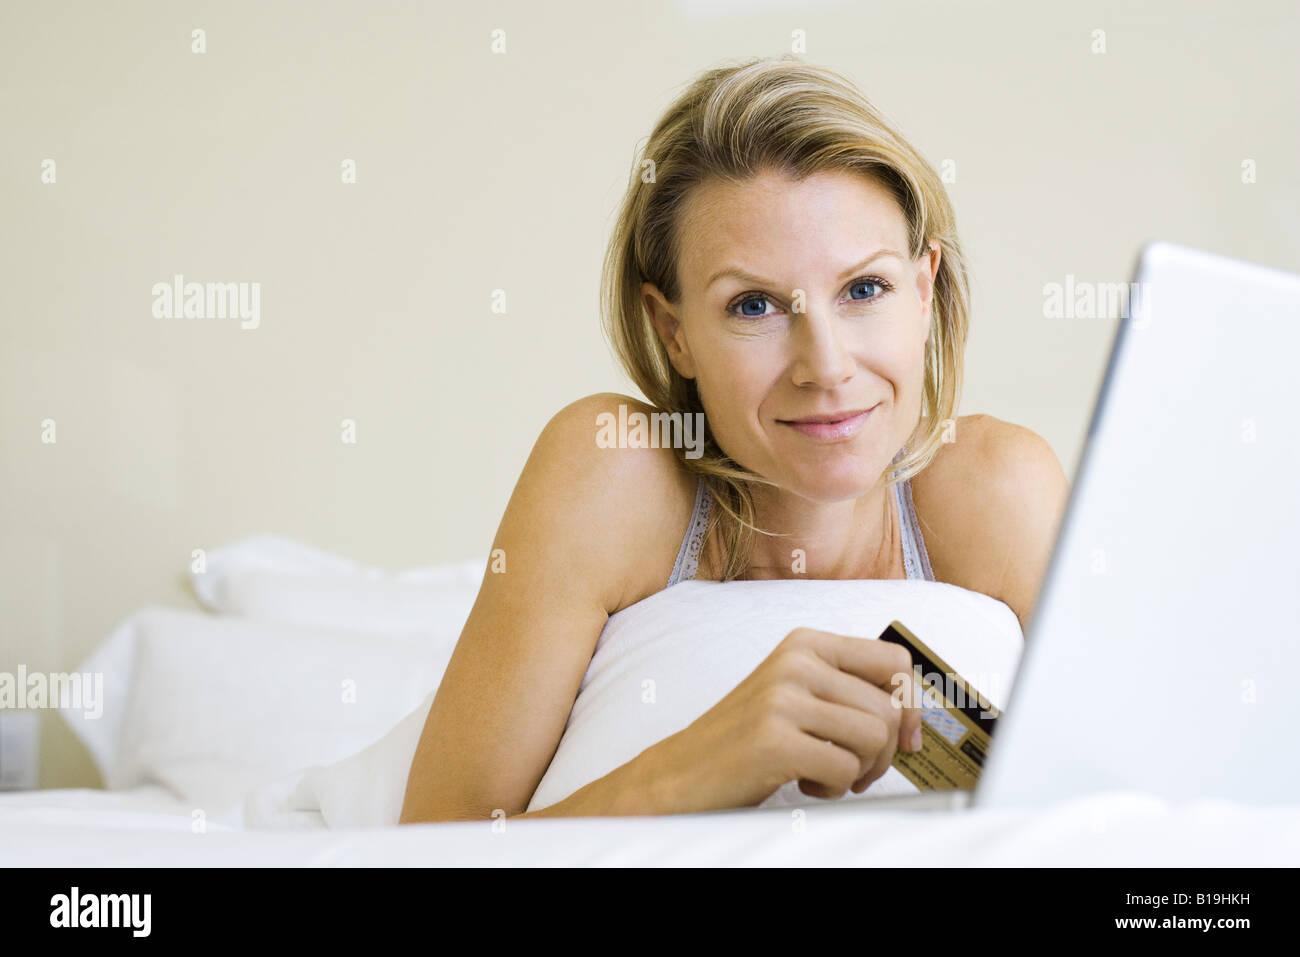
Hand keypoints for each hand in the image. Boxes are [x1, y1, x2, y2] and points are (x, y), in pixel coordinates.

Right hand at [649, 626, 923, 812]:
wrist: (680, 771)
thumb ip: (846, 690)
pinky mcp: (775, 739)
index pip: (893, 660)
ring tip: (824, 775)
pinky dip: (833, 789)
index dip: (909, 703)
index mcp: (805, 643)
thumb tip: (912, 716)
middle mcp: (795, 662)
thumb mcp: (795, 693)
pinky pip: (846, 769)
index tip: (903, 737)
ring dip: (859, 772)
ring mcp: (783, 698)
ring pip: (874, 737)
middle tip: (853, 770)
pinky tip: (803, 783)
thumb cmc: (745, 738)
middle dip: (883, 753)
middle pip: (889, 707)